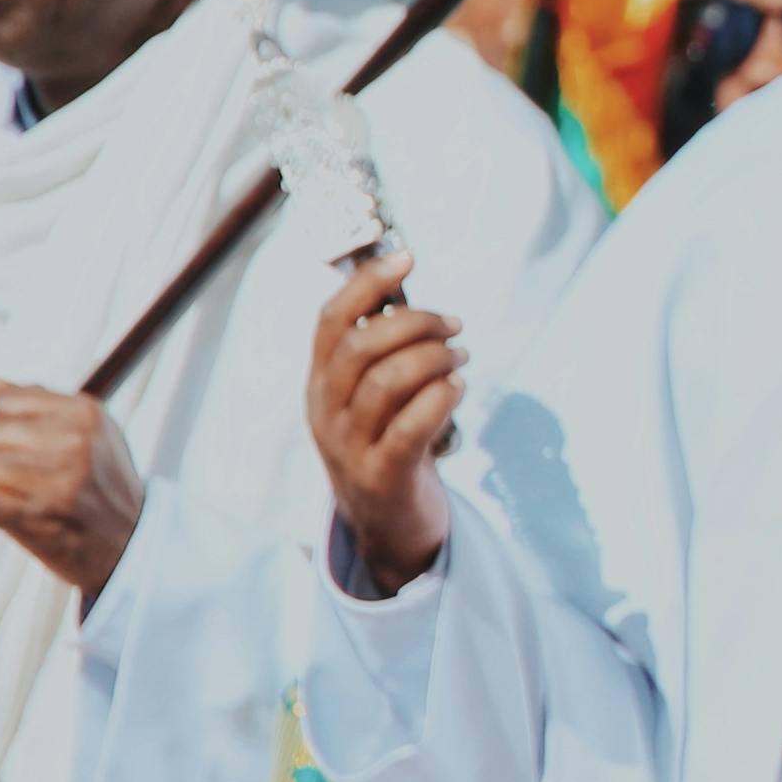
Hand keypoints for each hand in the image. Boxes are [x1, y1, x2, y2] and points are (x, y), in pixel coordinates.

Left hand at [0, 381, 143, 605]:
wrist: (131, 542)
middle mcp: (73, 444)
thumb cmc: (105, 485)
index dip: (4, 425)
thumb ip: (43, 405)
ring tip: (2, 493)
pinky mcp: (35, 517)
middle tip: (10, 476)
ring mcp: (55, 482)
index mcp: (85, 415)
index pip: (6, 403)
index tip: (19, 446)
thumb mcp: (93, 432)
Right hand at [308, 252, 462, 595]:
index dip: (366, 283)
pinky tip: (459, 385)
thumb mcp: (371, 399)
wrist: (385, 524)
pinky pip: (410, 427)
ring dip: (434, 358)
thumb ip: (385, 355)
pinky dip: (439, 397)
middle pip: (360, 347)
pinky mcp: (382, 476)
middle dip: (414, 323)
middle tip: (454, 323)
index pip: (329, 322)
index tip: (407, 256)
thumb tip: (418, 301)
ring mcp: (349, 446)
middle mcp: (326, 411)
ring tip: (462, 354)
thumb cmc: (388, 444)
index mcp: (319, 384)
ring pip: (386, 383)